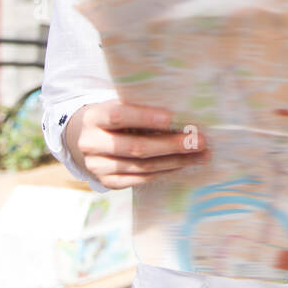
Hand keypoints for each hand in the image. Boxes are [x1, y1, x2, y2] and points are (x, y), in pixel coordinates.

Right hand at [65, 101, 208, 188]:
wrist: (87, 138)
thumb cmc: (115, 116)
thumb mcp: (120, 104)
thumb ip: (141, 106)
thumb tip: (183, 111)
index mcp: (94, 117)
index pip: (118, 116)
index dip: (145, 117)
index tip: (171, 117)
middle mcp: (91, 143)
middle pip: (135, 147)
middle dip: (171, 145)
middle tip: (200, 141)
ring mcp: (97, 166)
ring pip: (142, 166)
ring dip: (175, 161)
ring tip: (200, 155)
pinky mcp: (106, 182)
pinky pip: (140, 179)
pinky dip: (164, 172)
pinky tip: (182, 165)